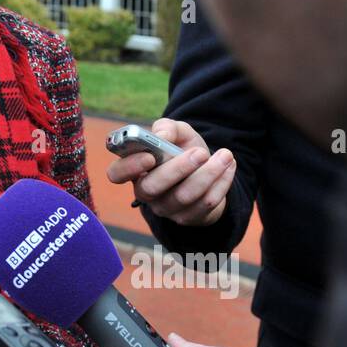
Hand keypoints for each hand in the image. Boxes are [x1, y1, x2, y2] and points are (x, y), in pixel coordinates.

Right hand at [106, 118, 235, 225]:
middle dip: (178, 169)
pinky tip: (229, 166)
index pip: (116, 174)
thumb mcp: (176, 132)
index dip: (129, 166)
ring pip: (183, 196)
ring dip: (208, 174)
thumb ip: (167, 128)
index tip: (150, 155)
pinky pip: (205, 204)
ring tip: (226, 155)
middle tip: (200, 152)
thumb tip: (161, 137)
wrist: (205, 168)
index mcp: (134, 169)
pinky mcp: (188, 218)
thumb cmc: (182, 149)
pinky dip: (221, 183)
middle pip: (152, 187)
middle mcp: (145, 192)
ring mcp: (165, 208)